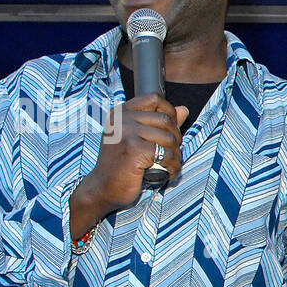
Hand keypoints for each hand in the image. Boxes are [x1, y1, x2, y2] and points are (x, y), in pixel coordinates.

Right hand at [73, 93, 186, 229]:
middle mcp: (122, 119)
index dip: (169, 112)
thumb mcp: (137, 139)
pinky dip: (173, 166)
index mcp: (120, 112)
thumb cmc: (120, 165)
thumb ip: (159, 123)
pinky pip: (166, 154)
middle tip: (173, 153)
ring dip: (176, 155)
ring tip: (171, 165)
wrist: (102, 188)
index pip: (154, 98)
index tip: (171, 130)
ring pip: (169, 138)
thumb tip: (184, 109)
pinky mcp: (134, 150)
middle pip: (165, 119)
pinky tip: (169, 174)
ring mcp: (127, 133)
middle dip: (176, 138)